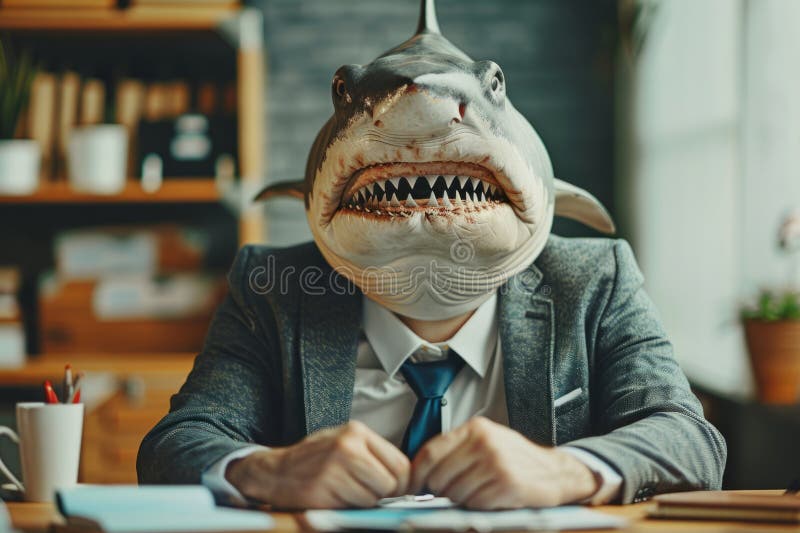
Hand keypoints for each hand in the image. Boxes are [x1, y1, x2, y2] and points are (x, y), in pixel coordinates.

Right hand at [226, 421, 409, 508]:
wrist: (275, 471)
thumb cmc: (314, 460)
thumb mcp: (344, 444)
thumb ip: (372, 455)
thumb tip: (405, 479)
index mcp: (357, 432)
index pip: (400, 462)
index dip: (403, 483)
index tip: (397, 491)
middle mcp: (348, 446)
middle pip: (391, 481)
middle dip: (385, 494)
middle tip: (369, 494)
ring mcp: (336, 466)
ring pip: (374, 497)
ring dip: (365, 502)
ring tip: (346, 492)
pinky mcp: (324, 487)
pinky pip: (354, 506)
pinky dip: (350, 507)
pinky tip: (335, 497)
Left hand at [409, 417, 597, 508]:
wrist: (555, 472)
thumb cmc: (515, 459)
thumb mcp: (485, 442)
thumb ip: (456, 451)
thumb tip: (420, 473)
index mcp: (475, 428)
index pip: (430, 453)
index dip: (417, 475)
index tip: (414, 487)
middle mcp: (484, 442)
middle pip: (439, 476)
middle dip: (441, 490)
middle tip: (455, 491)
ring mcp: (496, 462)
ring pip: (455, 493)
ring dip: (462, 500)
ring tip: (479, 492)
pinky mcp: (506, 483)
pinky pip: (475, 503)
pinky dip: (478, 506)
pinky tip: (492, 497)